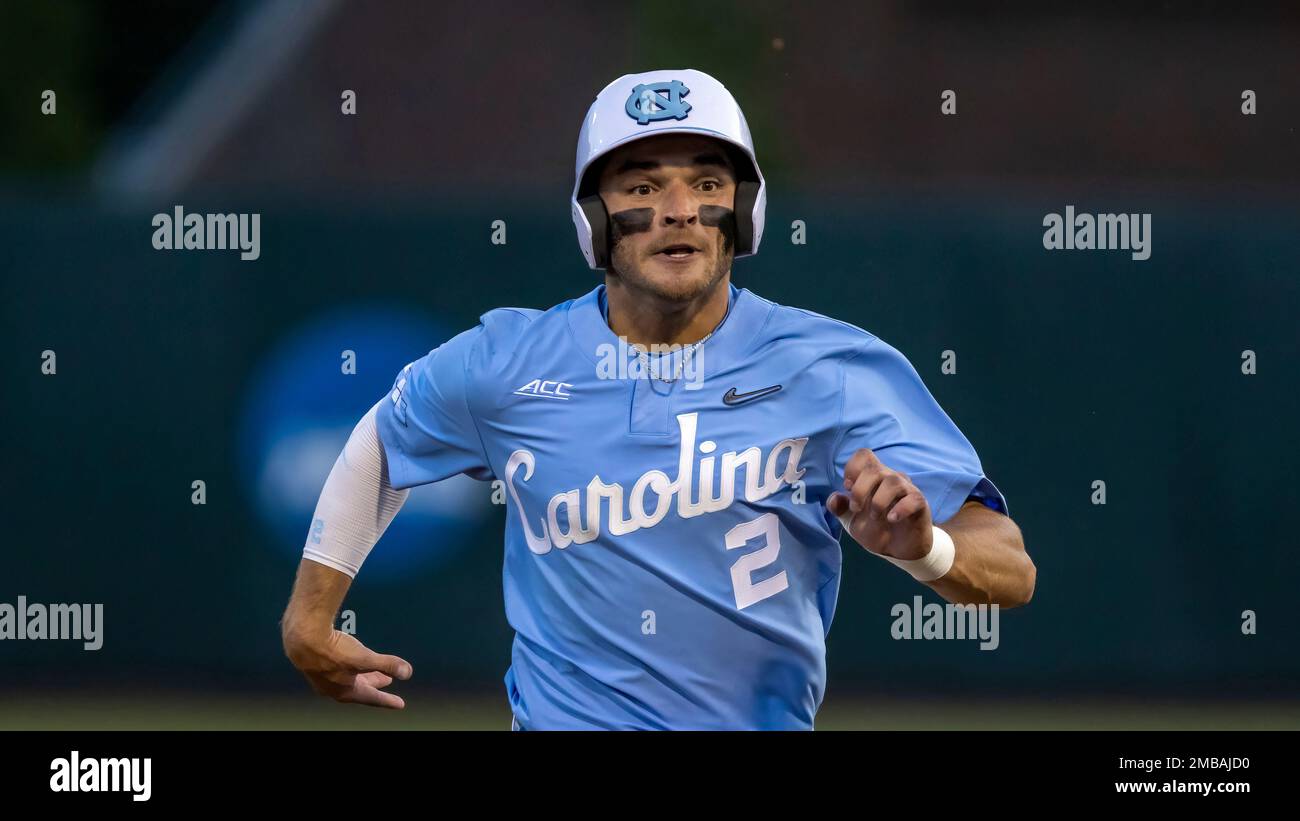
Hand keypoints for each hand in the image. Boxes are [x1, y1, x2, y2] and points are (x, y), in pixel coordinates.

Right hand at [283, 628, 412, 709]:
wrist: (303, 638)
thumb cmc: (334, 651)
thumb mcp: (365, 658)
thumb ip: (387, 664)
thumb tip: (407, 672)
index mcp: (345, 691)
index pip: (371, 698)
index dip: (387, 700)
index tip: (400, 704)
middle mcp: (332, 687)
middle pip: (359, 687)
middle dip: (375, 683)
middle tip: (389, 681)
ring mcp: (322, 675)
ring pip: (347, 676)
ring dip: (362, 673)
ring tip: (373, 668)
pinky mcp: (316, 661)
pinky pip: (337, 666)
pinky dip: (349, 664)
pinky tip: (350, 655)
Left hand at [827, 448, 932, 559]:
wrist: (898, 551)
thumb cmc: (876, 529)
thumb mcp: (852, 521)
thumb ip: (840, 508)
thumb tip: (835, 498)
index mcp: (873, 478)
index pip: (864, 455)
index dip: (852, 468)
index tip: (847, 488)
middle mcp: (890, 479)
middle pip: (874, 469)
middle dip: (859, 490)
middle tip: (856, 509)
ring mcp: (906, 490)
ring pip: (893, 481)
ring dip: (878, 501)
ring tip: (874, 517)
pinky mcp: (919, 504)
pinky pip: (913, 498)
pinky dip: (900, 509)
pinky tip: (891, 519)